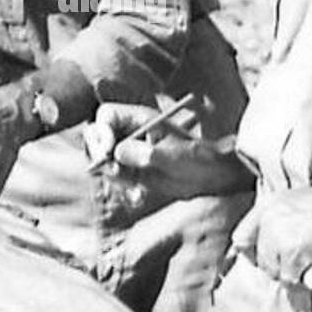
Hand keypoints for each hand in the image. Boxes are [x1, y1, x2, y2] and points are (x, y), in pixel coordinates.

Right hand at [84, 102, 254, 200]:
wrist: (214, 176)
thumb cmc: (198, 158)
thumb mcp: (172, 155)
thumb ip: (144, 153)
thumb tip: (115, 153)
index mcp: (140, 118)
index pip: (106, 115)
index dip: (101, 131)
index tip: (108, 151)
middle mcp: (131, 132)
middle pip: (97, 136)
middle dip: (101, 155)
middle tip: (116, 172)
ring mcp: (130, 152)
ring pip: (104, 161)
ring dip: (113, 177)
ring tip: (135, 188)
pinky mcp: (133, 171)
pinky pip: (116, 179)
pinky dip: (123, 189)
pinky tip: (139, 196)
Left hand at [230, 175, 311, 284]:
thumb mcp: (307, 204)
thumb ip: (286, 222)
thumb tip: (274, 250)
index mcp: (271, 203)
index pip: (241, 237)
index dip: (254, 253)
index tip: (271, 262)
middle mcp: (268, 217)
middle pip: (258, 259)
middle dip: (277, 267)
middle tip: (303, 265)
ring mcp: (278, 234)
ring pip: (274, 272)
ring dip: (293, 274)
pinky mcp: (292, 252)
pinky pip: (290, 278)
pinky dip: (306, 279)